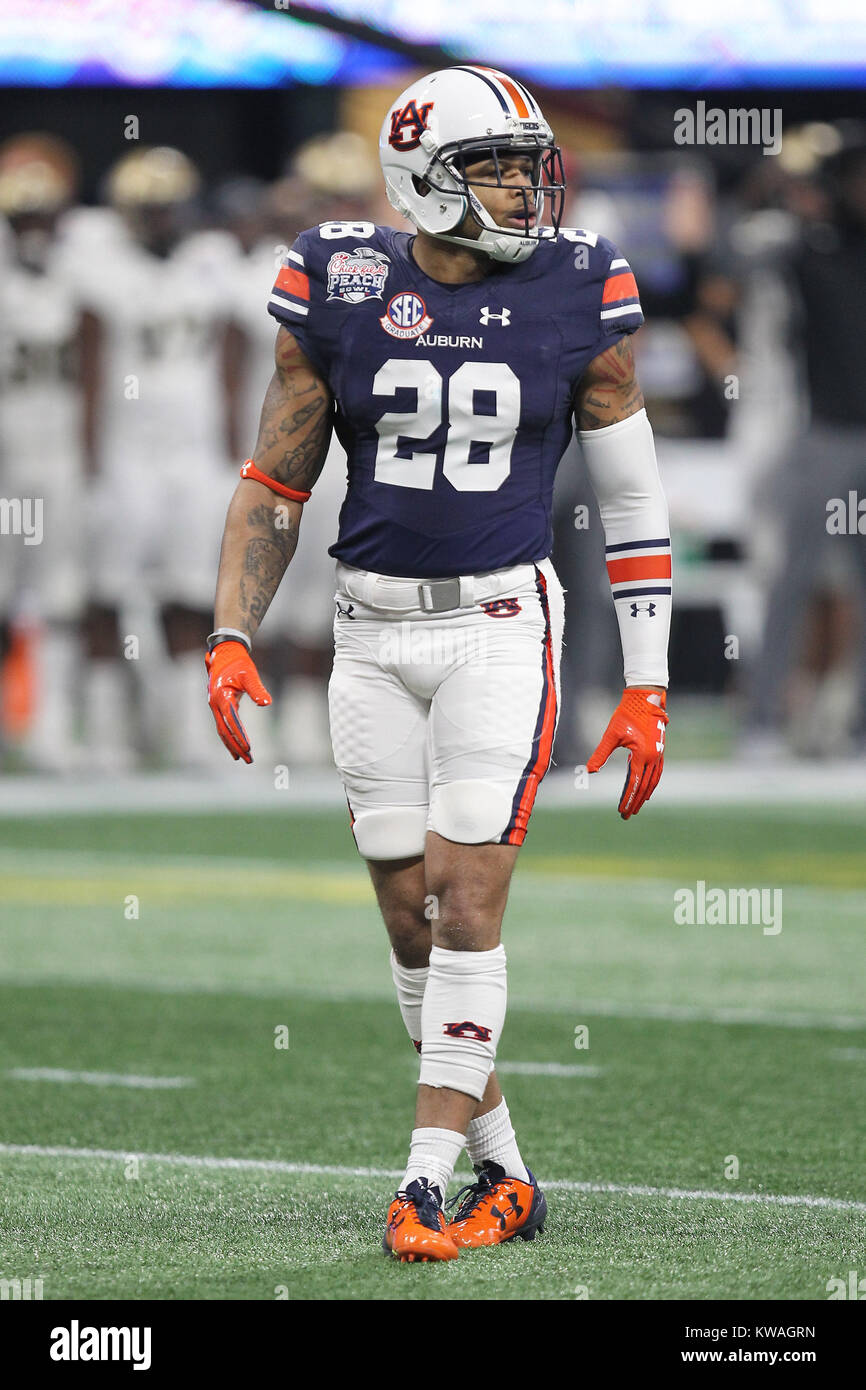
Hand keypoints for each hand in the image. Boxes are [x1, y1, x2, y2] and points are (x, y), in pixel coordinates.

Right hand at [206, 640, 271, 763]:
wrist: (226, 653)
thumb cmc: (239, 663)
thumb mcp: (250, 674)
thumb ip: (257, 689)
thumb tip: (267, 703)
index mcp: (221, 696)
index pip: (231, 720)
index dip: (239, 735)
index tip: (248, 747)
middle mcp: (215, 703)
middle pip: (225, 730)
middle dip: (236, 746)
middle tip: (248, 760)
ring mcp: (215, 706)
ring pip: (222, 730)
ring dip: (232, 745)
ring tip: (243, 759)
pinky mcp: (219, 707)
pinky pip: (223, 726)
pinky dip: (229, 737)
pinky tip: (237, 748)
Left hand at [587, 687, 667, 818]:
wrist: (646, 698)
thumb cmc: (627, 714)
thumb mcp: (611, 734)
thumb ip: (601, 753)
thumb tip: (590, 770)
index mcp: (642, 755)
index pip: (633, 783)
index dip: (627, 798)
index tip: (621, 811)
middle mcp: (653, 757)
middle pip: (645, 786)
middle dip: (636, 802)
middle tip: (627, 815)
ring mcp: (659, 755)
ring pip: (653, 781)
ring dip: (645, 795)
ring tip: (637, 807)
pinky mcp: (660, 751)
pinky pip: (657, 773)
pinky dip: (652, 784)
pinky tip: (647, 790)